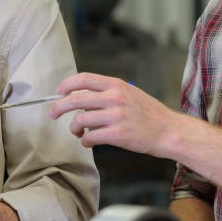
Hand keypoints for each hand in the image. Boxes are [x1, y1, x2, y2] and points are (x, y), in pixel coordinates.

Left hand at [49, 72, 177, 156]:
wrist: (168, 131)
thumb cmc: (149, 113)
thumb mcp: (129, 93)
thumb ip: (108, 93)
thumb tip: (81, 97)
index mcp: (116, 85)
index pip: (84, 79)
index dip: (67, 85)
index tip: (58, 92)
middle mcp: (114, 98)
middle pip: (76, 99)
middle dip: (59, 107)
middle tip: (53, 114)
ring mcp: (115, 116)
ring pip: (80, 119)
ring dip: (74, 128)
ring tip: (77, 132)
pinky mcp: (117, 134)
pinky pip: (90, 136)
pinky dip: (85, 140)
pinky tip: (88, 141)